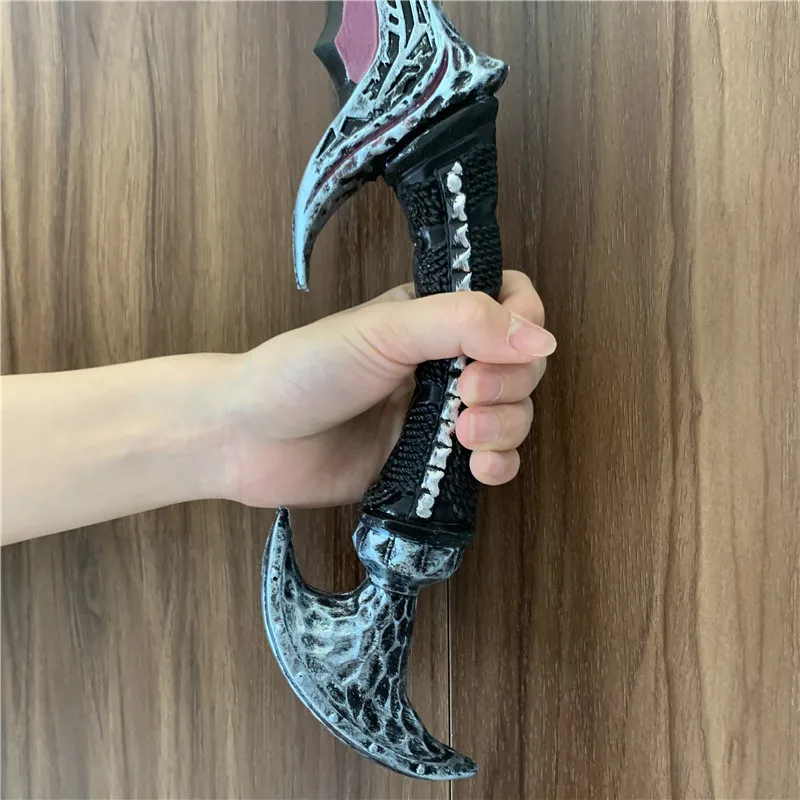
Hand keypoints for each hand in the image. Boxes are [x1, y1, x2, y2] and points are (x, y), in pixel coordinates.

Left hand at [223, 271, 555, 508]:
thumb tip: (542, 338)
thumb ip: (461, 324)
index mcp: (433, 316)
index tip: (505, 348)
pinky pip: (489, 463)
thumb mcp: (383, 331)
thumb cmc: (304, 370)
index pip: (509, 302)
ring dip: (507, 427)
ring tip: (464, 436)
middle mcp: (443, 363)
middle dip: (510, 384)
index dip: (524, 322)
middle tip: (467, 399)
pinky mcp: (430, 465)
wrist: (249, 440)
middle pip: (519, 365)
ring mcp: (438, 416)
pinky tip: (480, 469)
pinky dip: (499, 466)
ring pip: (511, 416)